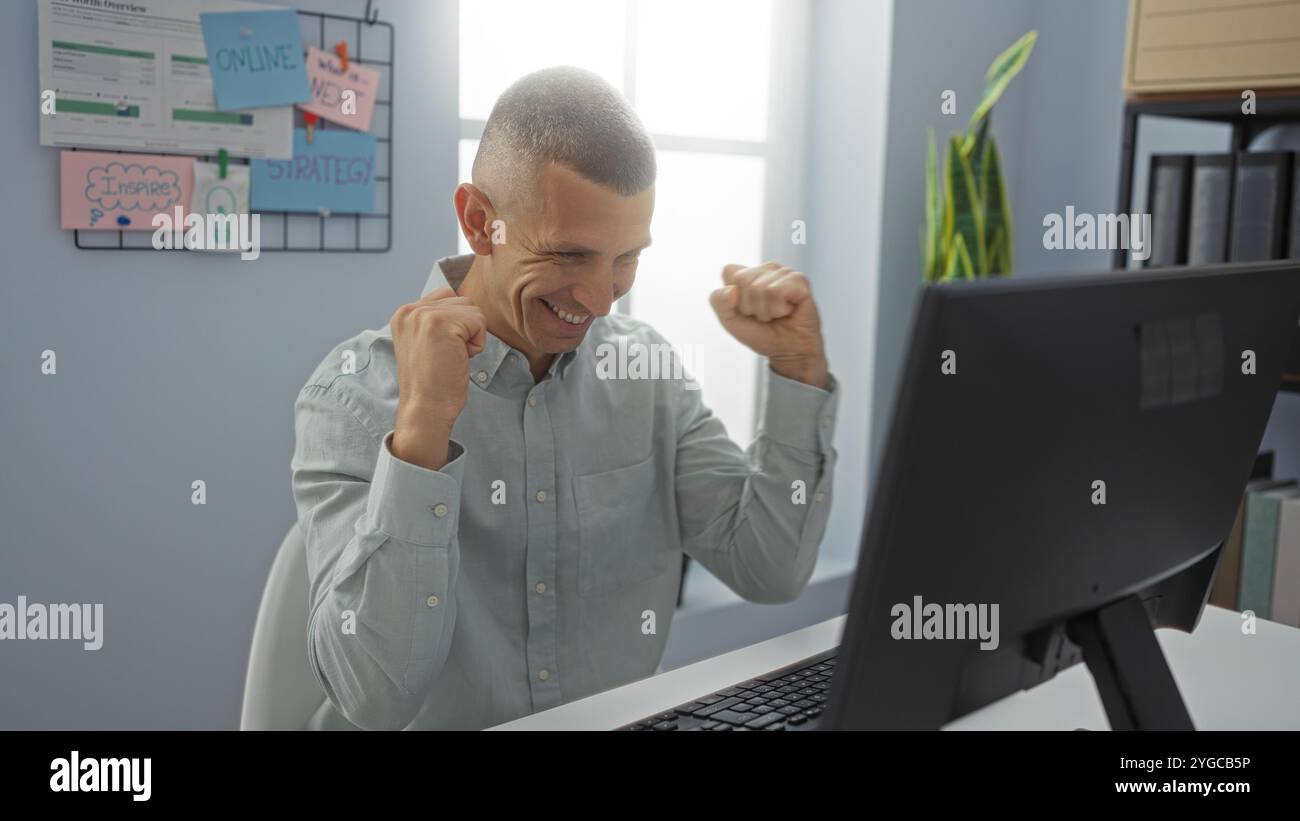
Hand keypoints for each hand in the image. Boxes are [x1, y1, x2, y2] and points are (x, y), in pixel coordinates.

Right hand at [390, 287, 486, 469]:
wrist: (426, 409)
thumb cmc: (432, 382)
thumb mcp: (426, 342)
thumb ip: (437, 319)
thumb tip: (464, 303)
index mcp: (404, 314)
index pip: (447, 295)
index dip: (456, 323)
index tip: (441, 349)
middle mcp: (410, 310)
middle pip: (462, 301)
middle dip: (464, 330)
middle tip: (446, 356)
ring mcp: (423, 315)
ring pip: (473, 310)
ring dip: (471, 336)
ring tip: (450, 357)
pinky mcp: (439, 324)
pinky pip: (479, 321)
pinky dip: (477, 344)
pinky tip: (457, 359)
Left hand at [708, 262, 828, 388]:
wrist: (787, 352)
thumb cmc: (761, 333)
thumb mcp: (729, 320)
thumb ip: (718, 301)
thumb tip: (732, 289)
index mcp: (749, 273)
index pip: (729, 272)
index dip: (733, 298)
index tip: (746, 310)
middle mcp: (766, 269)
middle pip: (743, 279)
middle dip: (750, 305)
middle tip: (764, 315)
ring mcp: (784, 272)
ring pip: (759, 287)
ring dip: (765, 310)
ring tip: (776, 314)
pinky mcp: (800, 280)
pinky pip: (776, 291)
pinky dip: (778, 309)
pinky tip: (788, 311)